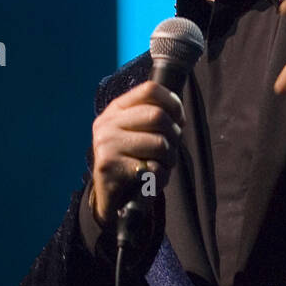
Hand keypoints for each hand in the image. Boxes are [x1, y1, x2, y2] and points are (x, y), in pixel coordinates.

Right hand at [90, 81, 183, 222]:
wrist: (110, 196)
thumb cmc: (132, 161)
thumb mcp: (137, 133)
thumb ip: (152, 117)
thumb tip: (178, 111)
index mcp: (116, 109)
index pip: (150, 89)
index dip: (174, 103)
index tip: (179, 121)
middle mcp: (107, 123)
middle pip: (158, 116)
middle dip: (174, 135)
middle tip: (171, 150)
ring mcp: (106, 144)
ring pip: (159, 143)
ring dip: (169, 159)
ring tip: (161, 166)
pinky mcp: (110, 167)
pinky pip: (153, 168)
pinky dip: (161, 177)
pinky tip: (151, 181)